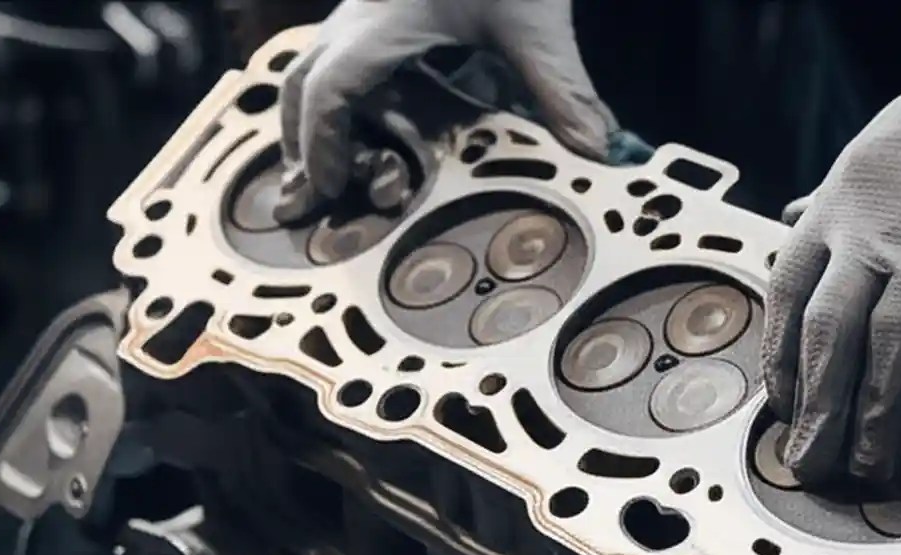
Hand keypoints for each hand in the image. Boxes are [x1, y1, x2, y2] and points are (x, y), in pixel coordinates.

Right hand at [276, 0, 616, 216]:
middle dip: (302, 135)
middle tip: (316, 188)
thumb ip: (563, 89)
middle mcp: (361, 13)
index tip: (325, 189)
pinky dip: (347, 87)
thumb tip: (597, 152)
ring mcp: (367, 3)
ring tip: (339, 161)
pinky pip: (346, 46)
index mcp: (383, 23)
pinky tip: (379, 113)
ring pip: (317, 60)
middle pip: (302, 77)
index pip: (329, 90)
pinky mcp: (385, 2)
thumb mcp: (537, 24)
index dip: (321, 144)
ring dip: (319, 112)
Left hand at [761, 0, 900, 485]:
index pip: (792, 304)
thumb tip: (793, 239)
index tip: (784, 413)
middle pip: (843, 343)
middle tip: (822, 467)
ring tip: (896, 465)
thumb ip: (830, 212)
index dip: (782, 368)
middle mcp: (886, 240)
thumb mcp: (868, 157)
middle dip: (828, 416)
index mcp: (840, 213)